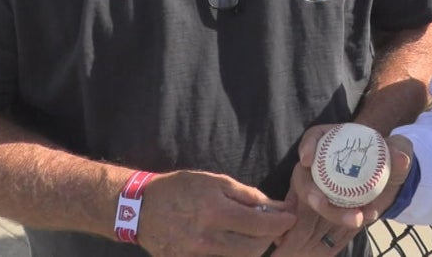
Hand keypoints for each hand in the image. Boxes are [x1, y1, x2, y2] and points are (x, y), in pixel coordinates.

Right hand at [137, 170, 295, 256]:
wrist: (140, 208)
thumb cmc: (179, 188)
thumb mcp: (213, 181)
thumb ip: (244, 194)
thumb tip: (271, 206)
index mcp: (214, 212)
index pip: (259, 224)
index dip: (280, 222)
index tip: (291, 217)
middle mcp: (207, 238)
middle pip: (253, 248)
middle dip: (270, 238)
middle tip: (277, 227)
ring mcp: (197, 255)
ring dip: (255, 248)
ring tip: (258, 234)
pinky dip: (235, 254)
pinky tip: (237, 243)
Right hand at [271, 126, 413, 255]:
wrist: (395, 179)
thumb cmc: (390, 155)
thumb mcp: (398, 148)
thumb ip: (399, 149)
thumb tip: (401, 158)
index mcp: (334, 140)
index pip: (314, 137)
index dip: (307, 147)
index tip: (307, 160)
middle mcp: (323, 163)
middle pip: (306, 176)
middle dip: (309, 192)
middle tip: (320, 202)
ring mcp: (325, 186)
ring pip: (316, 201)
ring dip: (330, 212)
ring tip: (355, 219)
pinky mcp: (333, 205)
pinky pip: (333, 215)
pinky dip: (346, 219)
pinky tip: (366, 217)